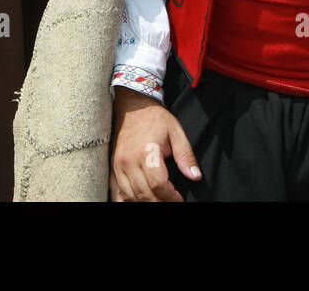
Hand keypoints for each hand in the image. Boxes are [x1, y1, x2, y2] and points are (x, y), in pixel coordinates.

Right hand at [109, 87, 201, 201]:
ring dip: (144, 202)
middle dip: (160, 202)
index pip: (158, 184)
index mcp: (147, 152)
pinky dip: (127, 200)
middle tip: (171, 201)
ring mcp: (118, 165)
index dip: (170, 197)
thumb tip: (195, 176)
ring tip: (158, 200)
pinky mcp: (113, 167)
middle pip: (143, 194)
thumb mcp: (176, 132)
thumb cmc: (155, 118)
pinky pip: (117, 191)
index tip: (179, 199)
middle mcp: (129, 161)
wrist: (133, 106)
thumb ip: (186, 156)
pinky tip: (139, 200)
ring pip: (129, 196)